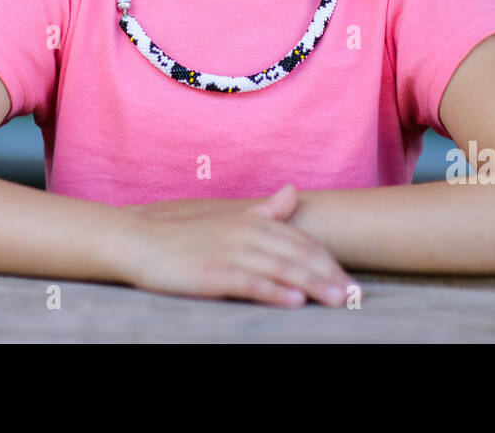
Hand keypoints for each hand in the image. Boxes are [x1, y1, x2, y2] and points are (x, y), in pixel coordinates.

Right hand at [125, 183, 357, 307]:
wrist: (139, 241)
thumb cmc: (184, 235)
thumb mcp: (228, 218)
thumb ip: (264, 209)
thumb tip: (293, 191)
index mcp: (252, 221)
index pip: (299, 241)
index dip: (327, 260)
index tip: (349, 280)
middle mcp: (246, 233)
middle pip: (297, 254)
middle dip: (329, 275)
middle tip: (355, 296)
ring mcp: (230, 253)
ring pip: (281, 269)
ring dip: (313, 285)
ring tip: (338, 301)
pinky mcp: (214, 273)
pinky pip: (251, 283)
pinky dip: (275, 291)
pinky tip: (294, 302)